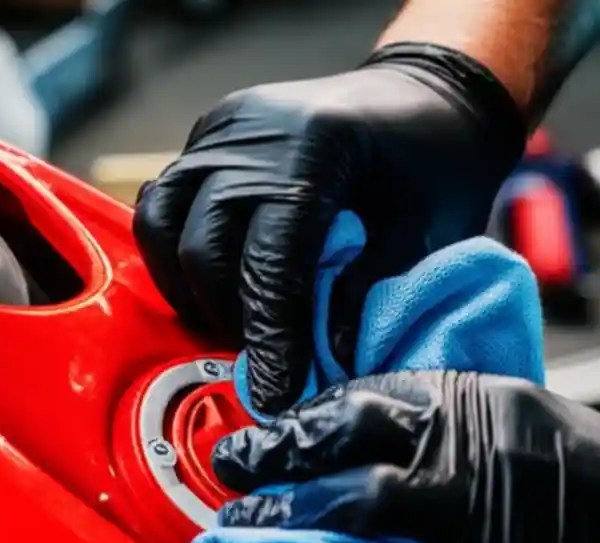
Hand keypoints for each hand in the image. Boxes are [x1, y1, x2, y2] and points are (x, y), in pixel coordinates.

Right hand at [133, 43, 526, 414]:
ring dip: (190, 289)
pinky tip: (218, 284)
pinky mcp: (208, 137)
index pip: (268, 260)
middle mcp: (252, 132)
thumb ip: (366, 294)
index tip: (276, 392)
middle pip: (201, 247)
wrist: (428, 93)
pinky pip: (167, 203)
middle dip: (227, 319)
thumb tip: (325, 363)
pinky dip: (181, 252)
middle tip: (265, 362)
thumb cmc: (437, 157)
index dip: (269, 337)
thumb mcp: (424, 232)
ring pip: (163, 224)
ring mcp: (221, 129)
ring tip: (233, 325)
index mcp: (314, 146)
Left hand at [211, 371, 599, 542]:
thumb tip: (383, 442)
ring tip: (248, 529)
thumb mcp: (538, 426)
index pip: (371, 393)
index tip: (267, 424)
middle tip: (233, 468)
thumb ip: (461, 430)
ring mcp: (483, 519)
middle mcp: (478, 449)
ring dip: (291, 520)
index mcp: (486, 402)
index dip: (306, 411)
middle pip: (347, 441)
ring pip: (357, 509)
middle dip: (275, 454)